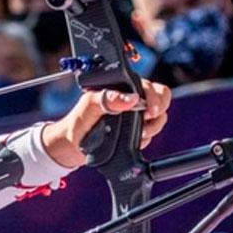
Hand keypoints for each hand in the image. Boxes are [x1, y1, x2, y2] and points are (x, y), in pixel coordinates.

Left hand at [42, 79, 171, 167]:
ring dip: (152, 128)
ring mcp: (134, 116)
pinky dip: (145, 139)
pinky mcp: (134, 132)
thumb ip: (106, 99)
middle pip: (161, 101)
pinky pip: (150, 134)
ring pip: (158, 119)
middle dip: (157, 113)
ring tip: (137, 133)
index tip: (149, 110)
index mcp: (121, 88)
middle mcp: (131, 100)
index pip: (150, 86)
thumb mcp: (88, 106)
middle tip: (146, 121)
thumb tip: (131, 98)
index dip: (155, 97)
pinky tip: (133, 140)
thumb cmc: (77, 121)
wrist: (72, 146)